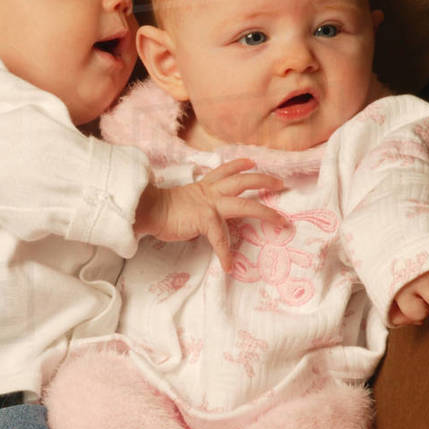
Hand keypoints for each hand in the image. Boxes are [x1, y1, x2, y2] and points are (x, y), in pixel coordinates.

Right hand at [134, 158, 287, 270]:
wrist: (147, 211)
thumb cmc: (158, 210)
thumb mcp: (181, 203)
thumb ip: (195, 206)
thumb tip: (198, 218)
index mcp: (203, 187)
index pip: (225, 171)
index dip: (239, 165)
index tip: (252, 163)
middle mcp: (210, 192)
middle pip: (243, 181)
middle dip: (264, 181)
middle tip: (280, 184)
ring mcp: (209, 204)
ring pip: (245, 204)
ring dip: (266, 212)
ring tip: (280, 221)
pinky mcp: (205, 219)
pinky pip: (220, 238)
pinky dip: (225, 253)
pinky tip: (228, 265)